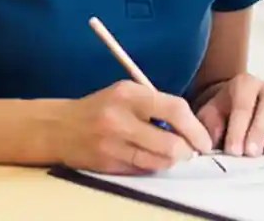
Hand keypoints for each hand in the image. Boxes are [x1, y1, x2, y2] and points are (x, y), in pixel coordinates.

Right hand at [55, 81, 213, 173]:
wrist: (59, 127)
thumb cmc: (101, 108)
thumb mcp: (127, 93)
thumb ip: (156, 105)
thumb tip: (191, 127)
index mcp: (129, 94)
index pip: (174, 109)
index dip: (195, 128)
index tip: (204, 140)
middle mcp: (120, 119)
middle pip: (171, 143)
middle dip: (187, 150)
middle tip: (191, 150)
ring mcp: (113, 144)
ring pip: (159, 161)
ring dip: (172, 160)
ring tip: (171, 153)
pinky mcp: (108, 163)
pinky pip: (143, 169)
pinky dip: (153, 165)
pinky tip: (150, 157)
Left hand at [193, 73, 263, 156]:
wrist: (241, 113)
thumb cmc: (226, 117)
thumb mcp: (211, 118)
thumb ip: (209, 125)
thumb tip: (211, 140)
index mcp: (245, 84)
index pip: (243, 102)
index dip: (238, 127)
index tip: (233, 151)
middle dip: (260, 128)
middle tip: (252, 153)